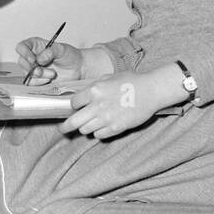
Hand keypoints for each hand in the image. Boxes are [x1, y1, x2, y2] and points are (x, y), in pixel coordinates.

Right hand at [16, 37, 83, 84]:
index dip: (24, 53)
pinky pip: (31, 83)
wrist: (77, 69)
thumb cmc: (70, 55)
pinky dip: (40, 82)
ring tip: (53, 73)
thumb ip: (50, 52)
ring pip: (27, 74)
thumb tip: (39, 59)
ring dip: (40, 75)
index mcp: (36, 45)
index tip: (33, 59)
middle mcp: (32, 56)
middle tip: (42, 69)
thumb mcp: (62, 49)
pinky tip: (49, 79)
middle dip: (32, 67)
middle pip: (21, 62)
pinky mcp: (37, 79)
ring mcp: (34, 68)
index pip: (21, 47)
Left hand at [61, 68, 181, 138]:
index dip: (74, 105)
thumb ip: (95, 86)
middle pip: (73, 122)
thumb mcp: (110, 77)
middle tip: (62, 128)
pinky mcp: (116, 128)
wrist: (151, 91)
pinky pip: (99, 135)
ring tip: (89, 124)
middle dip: (65, 126)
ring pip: (85, 130)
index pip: (73, 103)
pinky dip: (98, 132)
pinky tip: (102, 127)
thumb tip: (83, 95)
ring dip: (85, 127)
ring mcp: (106, 119)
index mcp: (94, 90)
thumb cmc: (132, 81)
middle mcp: (97, 105)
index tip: (76, 107)